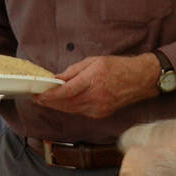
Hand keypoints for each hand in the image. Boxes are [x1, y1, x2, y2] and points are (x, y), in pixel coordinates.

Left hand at [34, 54, 161, 117]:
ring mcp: (98, 108)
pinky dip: (69, 108)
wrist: (139, 80)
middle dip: (49, 102)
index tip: (38, 94)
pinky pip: (80, 112)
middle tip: (36, 98)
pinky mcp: (101, 114)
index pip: (65, 92)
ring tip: (46, 101)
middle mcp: (95, 97)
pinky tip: (62, 104)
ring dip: (57, 106)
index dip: (49, 95)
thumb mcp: (93, 61)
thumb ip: (73, 71)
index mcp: (93, 81)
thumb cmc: (117, 67)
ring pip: (71, 110)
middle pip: (66, 104)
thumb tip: (57, 79)